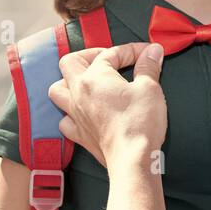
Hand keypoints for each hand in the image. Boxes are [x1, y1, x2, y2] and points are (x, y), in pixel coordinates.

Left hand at [49, 43, 165, 167]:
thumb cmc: (139, 123)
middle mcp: (78, 93)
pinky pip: (64, 119)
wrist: (132, 159)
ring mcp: (75, 114)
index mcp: (95, 77)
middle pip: (70, 63)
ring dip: (70, 82)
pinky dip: (71, 113)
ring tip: (88, 82)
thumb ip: (148, 66)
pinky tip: (85, 113)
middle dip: (88, 56)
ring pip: (57, 90)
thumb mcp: (150, 88)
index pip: (111, 54)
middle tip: (107, 60)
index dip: (131, 50)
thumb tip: (153, 51)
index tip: (146, 53)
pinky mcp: (79, 134)